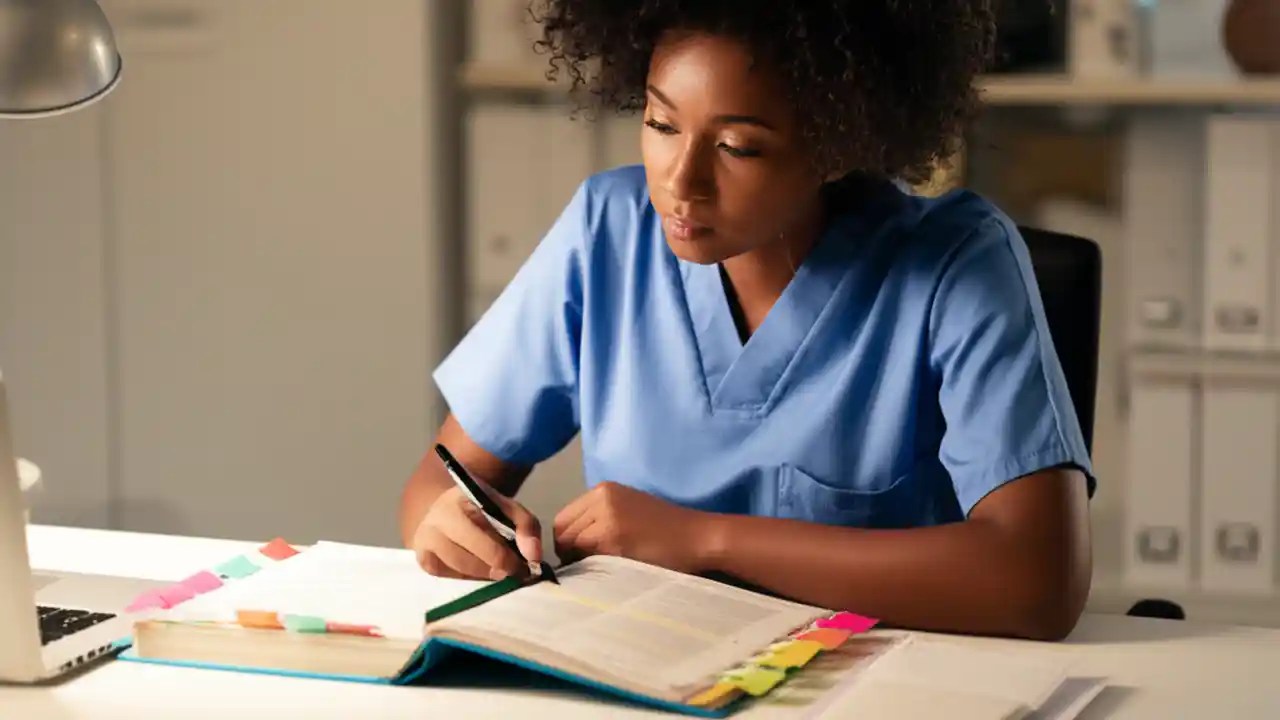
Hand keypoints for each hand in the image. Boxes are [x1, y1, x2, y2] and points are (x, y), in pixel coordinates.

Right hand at [411, 486, 541, 580]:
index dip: (507, 558)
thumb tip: (534, 556)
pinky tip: (477, 569)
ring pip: (458, 570)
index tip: (523, 566)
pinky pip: (448, 577)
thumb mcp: (508, 508)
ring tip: (496, 570)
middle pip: (467, 560)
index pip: (484, 539)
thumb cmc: (483, 509)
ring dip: (481, 575)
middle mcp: (435, 521)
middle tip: (510, 572)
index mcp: (457, 502)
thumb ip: (526, 526)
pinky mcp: (423, 559)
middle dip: (494, 569)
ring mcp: (424, 541)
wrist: (450, 507)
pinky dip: (466, 577)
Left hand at [553, 481, 716, 573]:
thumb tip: (570, 546)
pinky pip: (587, 557)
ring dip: (579, 561)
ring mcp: (606, 518)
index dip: (566, 542)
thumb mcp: (628, 512)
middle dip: (569, 553)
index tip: (579, 557)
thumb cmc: (666, 530)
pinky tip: (610, 571)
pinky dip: (591, 568)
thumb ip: (598, 520)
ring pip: (571, 546)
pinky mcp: (614, 539)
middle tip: (589, 568)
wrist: (698, 537)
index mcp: (603, 490)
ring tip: (602, 569)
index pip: (562, 519)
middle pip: (562, 533)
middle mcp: (601, 499)